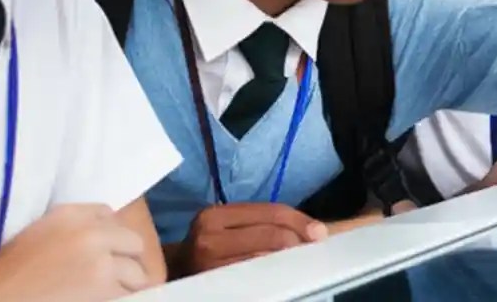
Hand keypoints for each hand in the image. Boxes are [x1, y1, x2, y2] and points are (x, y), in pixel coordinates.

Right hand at [0, 204, 151, 301]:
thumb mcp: (44, 228)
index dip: (110, 234)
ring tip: (110, 290)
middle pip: (134, 243)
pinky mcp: (104, 294)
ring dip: (128, 283)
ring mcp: (103, 268)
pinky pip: (128, 297)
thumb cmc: (13, 267)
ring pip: (138, 275)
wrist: (0, 297)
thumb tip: (107, 223)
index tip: (106, 248)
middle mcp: (94, 237)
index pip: (111, 215)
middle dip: (129, 258)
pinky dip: (121, 298)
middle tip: (118, 272)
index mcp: (74, 216)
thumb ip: (78, 220)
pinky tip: (107, 298)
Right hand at [180, 203, 326, 273]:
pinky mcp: (215, 284)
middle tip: (314, 247)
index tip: (320, 232)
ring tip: (300, 260)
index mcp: (215, 215)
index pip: (270, 212)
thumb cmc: (211, 246)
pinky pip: (256, 278)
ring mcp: (209, 264)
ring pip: (266, 258)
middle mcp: (208, 236)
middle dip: (299, 240)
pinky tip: (283, 274)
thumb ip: (262, 222)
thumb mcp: (229, 226)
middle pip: (271, 234)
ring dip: (289, 260)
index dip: (300, 220)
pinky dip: (275, 275)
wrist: (176, 272)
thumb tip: (314, 230)